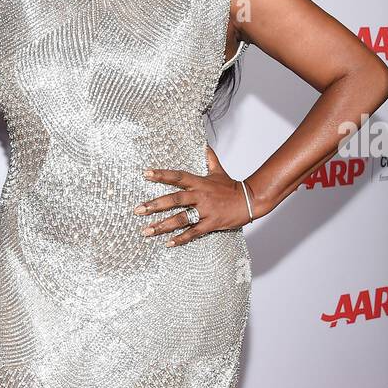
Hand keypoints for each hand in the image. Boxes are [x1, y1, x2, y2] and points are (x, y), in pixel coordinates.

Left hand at [133, 145, 260, 246]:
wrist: (250, 201)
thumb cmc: (231, 187)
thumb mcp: (219, 171)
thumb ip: (209, 158)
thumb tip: (204, 144)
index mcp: (199, 183)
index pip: (177, 176)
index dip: (161, 174)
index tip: (145, 174)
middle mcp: (200, 196)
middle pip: (174, 200)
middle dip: (155, 205)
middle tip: (137, 210)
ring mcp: (205, 211)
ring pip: (180, 219)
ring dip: (162, 225)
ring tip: (146, 231)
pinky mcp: (211, 224)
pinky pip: (193, 233)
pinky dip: (180, 239)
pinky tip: (168, 244)